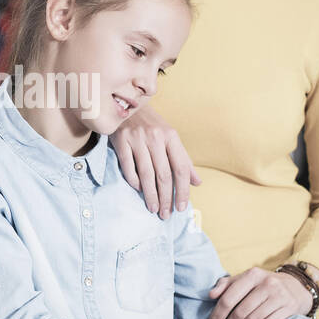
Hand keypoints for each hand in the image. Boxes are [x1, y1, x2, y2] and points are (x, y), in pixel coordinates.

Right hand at [109, 104, 200, 218]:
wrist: (128, 104)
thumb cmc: (152, 125)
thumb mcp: (171, 138)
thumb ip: (183, 160)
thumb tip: (197, 182)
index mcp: (171, 136)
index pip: (181, 168)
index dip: (183, 190)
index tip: (181, 207)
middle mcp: (155, 137)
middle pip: (164, 174)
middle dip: (166, 198)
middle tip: (165, 214)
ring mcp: (137, 138)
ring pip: (146, 174)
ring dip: (151, 195)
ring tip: (154, 209)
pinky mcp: (121, 141)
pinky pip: (128, 167)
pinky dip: (134, 182)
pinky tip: (139, 191)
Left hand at [207, 268, 308, 318]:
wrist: (296, 287)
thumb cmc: (264, 285)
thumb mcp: (247, 279)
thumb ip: (226, 284)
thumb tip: (211, 295)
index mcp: (252, 274)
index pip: (229, 298)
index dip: (217, 315)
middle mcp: (267, 284)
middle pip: (240, 312)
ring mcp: (279, 296)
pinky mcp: (288, 308)